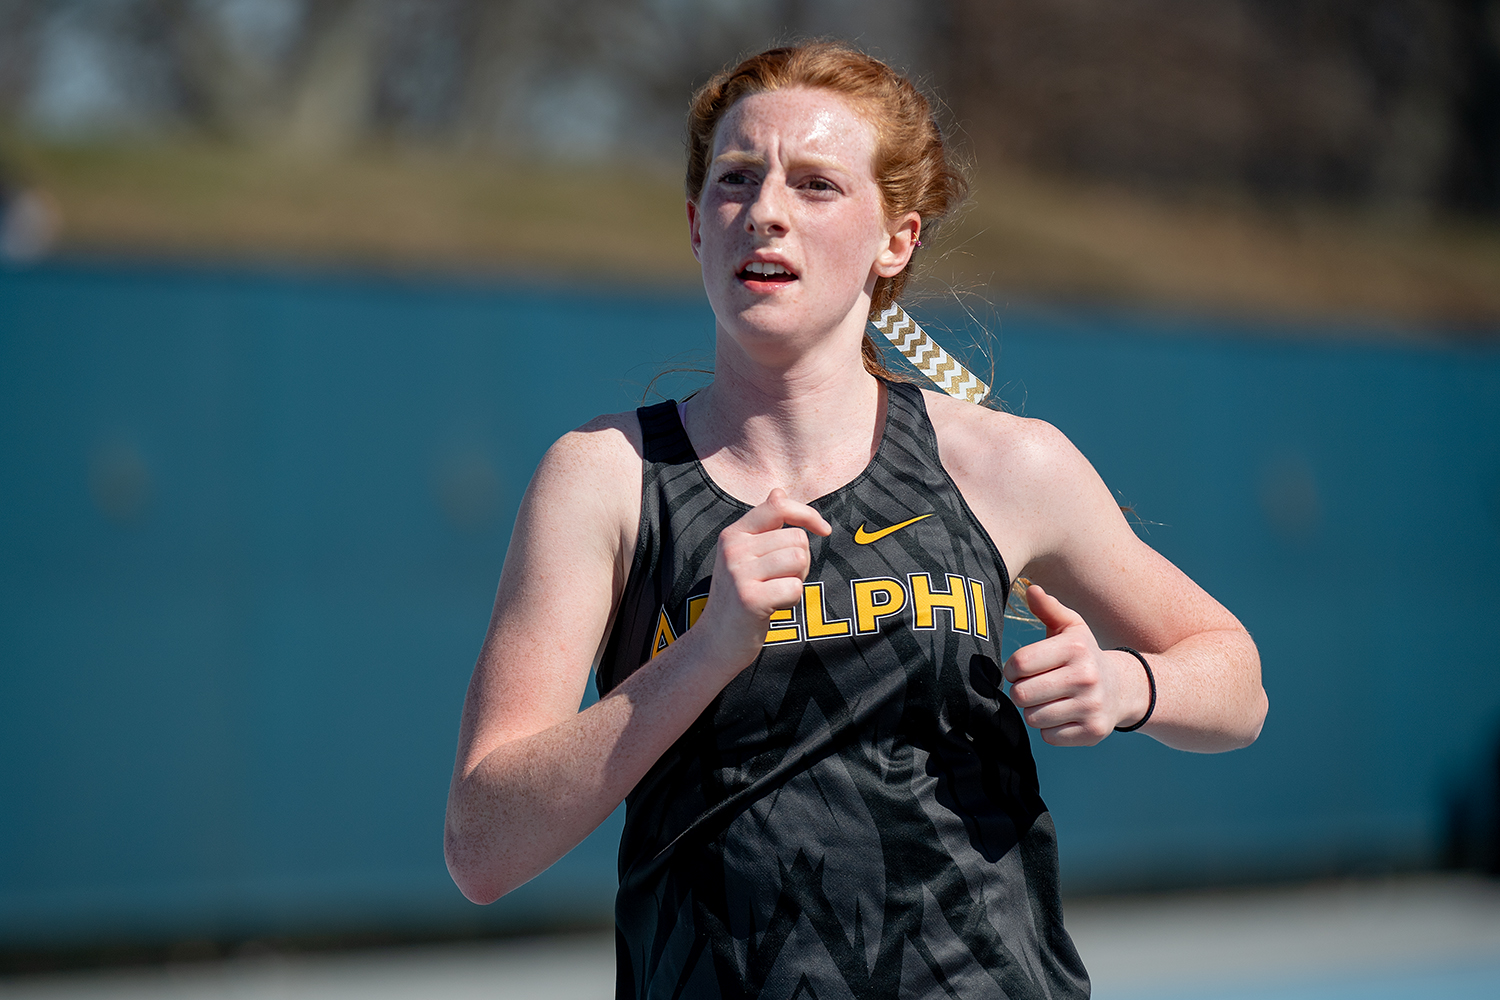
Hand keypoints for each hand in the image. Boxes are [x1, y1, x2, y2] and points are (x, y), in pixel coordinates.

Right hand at [694, 488, 830, 671]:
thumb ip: (763, 525)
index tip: (823, 530)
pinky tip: (774, 608)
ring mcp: (738, 573)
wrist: (715, 641)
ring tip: (777, 592)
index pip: (778, 506)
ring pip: (798, 560)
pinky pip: (795, 588)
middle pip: (797, 539)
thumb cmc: (739, 596)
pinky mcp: (749, 599)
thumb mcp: (744, 556)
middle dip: (801, 562)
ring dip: (797, 579)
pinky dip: (792, 600)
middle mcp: (733, 549)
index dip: (807, 514)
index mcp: (733, 534)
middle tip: (780, 581)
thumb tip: (779, 491)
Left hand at [1003, 584, 1150, 745]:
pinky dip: (1048, 729)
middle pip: (1022, 694)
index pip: (1019, 662)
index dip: (1012, 668)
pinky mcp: (1093, 732)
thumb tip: (1030, 588)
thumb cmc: (1083, 655)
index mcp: (1075, 648)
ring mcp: (1091, 706)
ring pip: (1033, 717)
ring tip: (1046, 700)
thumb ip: (1048, 608)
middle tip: (1031, 687)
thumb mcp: (1071, 628)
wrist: (1123, 688)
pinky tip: (1060, 715)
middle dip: (1020, 691)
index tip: (1020, 669)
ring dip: (1033, 711)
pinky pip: (1048, 736)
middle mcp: (1086, 677)